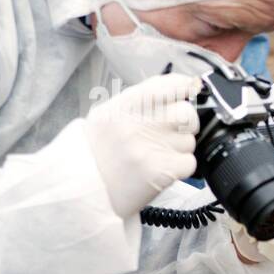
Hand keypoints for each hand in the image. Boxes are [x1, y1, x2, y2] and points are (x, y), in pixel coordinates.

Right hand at [83, 73, 201, 216]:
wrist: (84, 188)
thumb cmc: (99, 150)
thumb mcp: (108, 114)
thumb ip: (141, 99)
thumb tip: (182, 85)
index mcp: (124, 105)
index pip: (167, 85)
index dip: (183, 87)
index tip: (189, 90)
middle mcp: (137, 123)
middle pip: (186, 113)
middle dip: (185, 123)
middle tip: (171, 133)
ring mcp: (150, 147)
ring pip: (189, 140)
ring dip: (180, 148)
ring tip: (157, 154)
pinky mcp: (161, 171)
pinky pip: (189, 162)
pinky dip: (180, 167)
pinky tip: (161, 169)